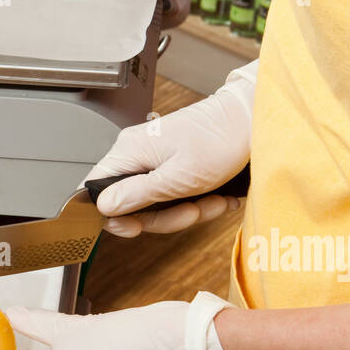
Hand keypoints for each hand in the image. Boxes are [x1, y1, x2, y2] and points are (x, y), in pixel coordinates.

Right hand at [85, 61, 256, 237]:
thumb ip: (135, 194)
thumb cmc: (220, 140)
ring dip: (187, 211)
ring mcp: (155, 160)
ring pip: (156, 204)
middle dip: (165, 217)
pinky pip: (173, 196)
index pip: (96, 191)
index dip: (114, 216)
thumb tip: (103, 206)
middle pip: (130, 204)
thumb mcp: (175, 178)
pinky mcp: (172, 165)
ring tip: (213, 201)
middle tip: (191, 212)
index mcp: (129, 152)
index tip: (136, 229)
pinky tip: (217, 196)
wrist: (253, 121)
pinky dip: (196, 201)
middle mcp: (136, 154)